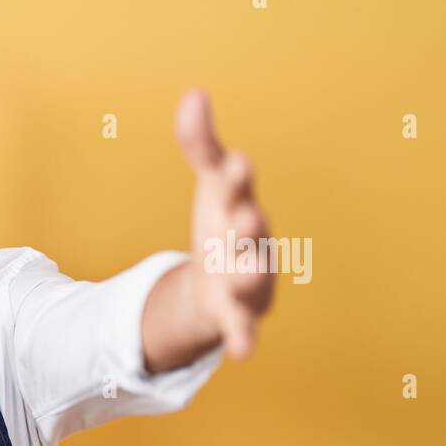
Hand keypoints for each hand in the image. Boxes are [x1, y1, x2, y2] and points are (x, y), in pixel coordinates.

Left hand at [175, 89, 275, 359]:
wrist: (224, 280)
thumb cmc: (223, 224)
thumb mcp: (210, 187)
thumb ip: (201, 145)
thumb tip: (194, 94)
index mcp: (240, 206)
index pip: (237, 187)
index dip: (236, 176)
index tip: (236, 162)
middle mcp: (251, 242)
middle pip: (251, 232)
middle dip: (249, 223)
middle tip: (246, 214)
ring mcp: (248, 278)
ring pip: (251, 278)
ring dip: (248, 275)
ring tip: (238, 273)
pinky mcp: (238, 313)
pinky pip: (242, 327)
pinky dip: (243, 337)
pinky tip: (242, 351)